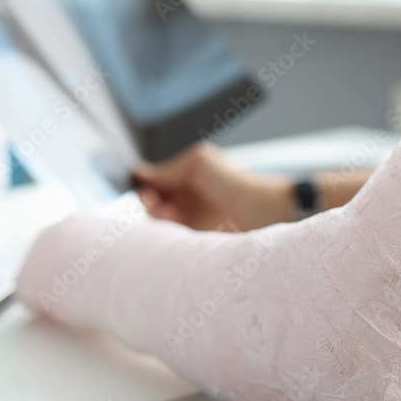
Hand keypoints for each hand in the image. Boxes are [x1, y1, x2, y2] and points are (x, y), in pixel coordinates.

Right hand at [134, 143, 295, 231]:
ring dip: (158, 215)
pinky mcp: (192, 239)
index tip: (144, 184)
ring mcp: (188, 219)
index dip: (146, 182)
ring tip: (170, 212)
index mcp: (185, 176)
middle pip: (152, 201)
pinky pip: (170, 238)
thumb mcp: (198, 162)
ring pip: (159, 220)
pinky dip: (166, 233)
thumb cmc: (235, 183)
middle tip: (155, 200)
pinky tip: (175, 224)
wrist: (260, 211)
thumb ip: (168, 168)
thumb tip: (140, 171)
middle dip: (149, 200)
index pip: (154, 179)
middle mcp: (185, 197)